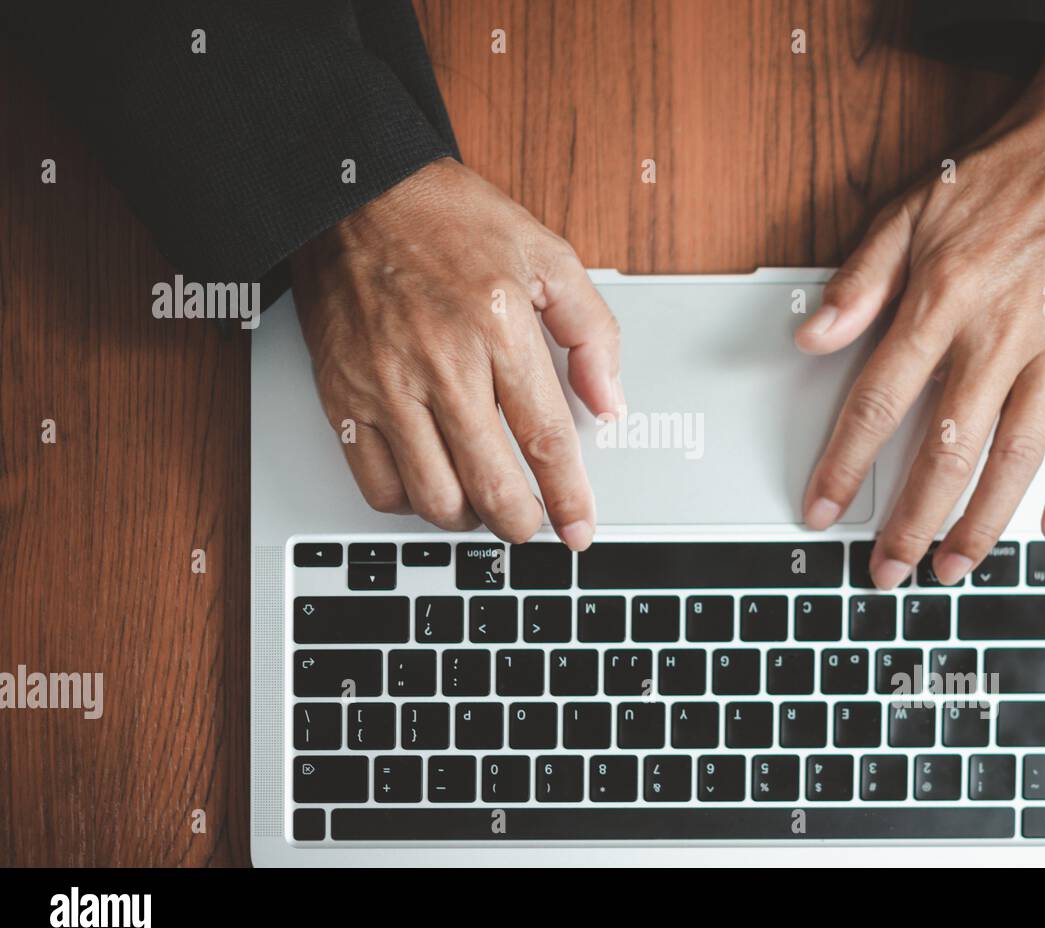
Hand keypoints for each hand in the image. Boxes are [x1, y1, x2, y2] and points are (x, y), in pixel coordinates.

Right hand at [290, 158, 620, 548]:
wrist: (354, 192)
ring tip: (484, 503)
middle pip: (491, 483)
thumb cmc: (448, 219)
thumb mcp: (547, 254)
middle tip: (531, 523)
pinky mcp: (344, 395)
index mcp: (499, 325)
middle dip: (521, 522)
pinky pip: (378, 484)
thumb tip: (610, 402)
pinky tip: (433, 483)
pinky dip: (411, 503)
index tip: (580, 528)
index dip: (568, 497)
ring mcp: (386, 384)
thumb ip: (591, 331)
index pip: (545, 437)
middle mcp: (441, 361)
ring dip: (468, 518)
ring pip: (434, 497)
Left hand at [796, 33, 1044, 586]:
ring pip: (1018, 455)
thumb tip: (809, 338)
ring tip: (954, 567)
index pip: (878, 403)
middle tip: (888, 569)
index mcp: (943, 301)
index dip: (845, 465)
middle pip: (947, 450)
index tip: (822, 512)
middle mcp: (1001, 333)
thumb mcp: (908, 209)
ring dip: (983, 521)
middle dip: (912, 520)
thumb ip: (858, 280)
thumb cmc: (999, 175)